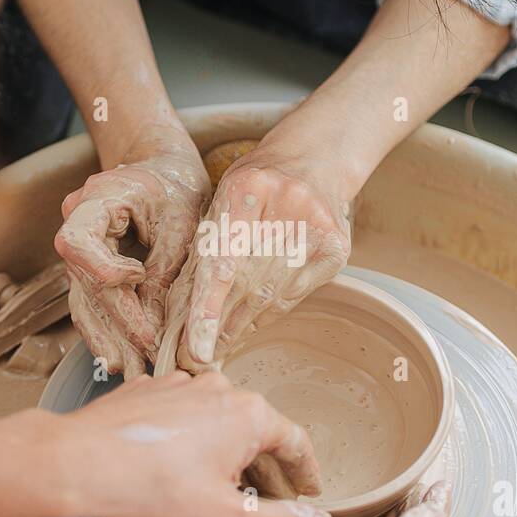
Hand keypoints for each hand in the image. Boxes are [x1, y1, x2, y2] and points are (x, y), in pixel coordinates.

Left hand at [54, 371, 329, 516]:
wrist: (82, 462)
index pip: (295, 443)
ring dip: (225, 451)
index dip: (306, 473)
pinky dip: (190, 438)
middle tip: (268, 500)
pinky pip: (184, 414)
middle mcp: (220, 389)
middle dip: (265, 467)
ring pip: (219, 420)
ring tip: (217, 487)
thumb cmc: (155, 491)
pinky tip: (176, 466)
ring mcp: (182, 384)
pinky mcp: (150, 389)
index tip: (309, 492)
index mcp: (249, 415)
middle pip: (257, 430)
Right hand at [55, 128, 210, 375]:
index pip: (77, 244)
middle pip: (85, 281)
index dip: (106, 272)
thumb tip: (155, 326)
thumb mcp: (181, 222)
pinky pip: (91, 303)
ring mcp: (79, 248)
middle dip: (116, 321)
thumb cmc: (178, 187)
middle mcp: (75, 224)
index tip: (141, 280)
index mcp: (93, 200)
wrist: (167, 170)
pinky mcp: (90, 267)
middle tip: (144, 356)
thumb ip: (164, 270)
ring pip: (84, 299)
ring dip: (107, 336)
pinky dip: (106, 330)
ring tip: (130, 370)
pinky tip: (118, 358)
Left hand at [165, 139, 351, 370]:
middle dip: (217, 325)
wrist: (314, 160)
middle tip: (193, 356)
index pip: (223, 258)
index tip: (194, 347)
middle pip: (247, 283)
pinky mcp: (337, 248)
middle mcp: (287, 203)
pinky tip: (247, 326)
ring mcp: (317, 226)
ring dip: (239, 326)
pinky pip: (294, 295)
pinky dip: (266, 315)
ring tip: (217, 347)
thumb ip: (205, 244)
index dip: (206, 307)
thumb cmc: (254, 187)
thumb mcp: (223, 199)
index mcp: (248, 186)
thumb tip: (179, 309)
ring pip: (271, 294)